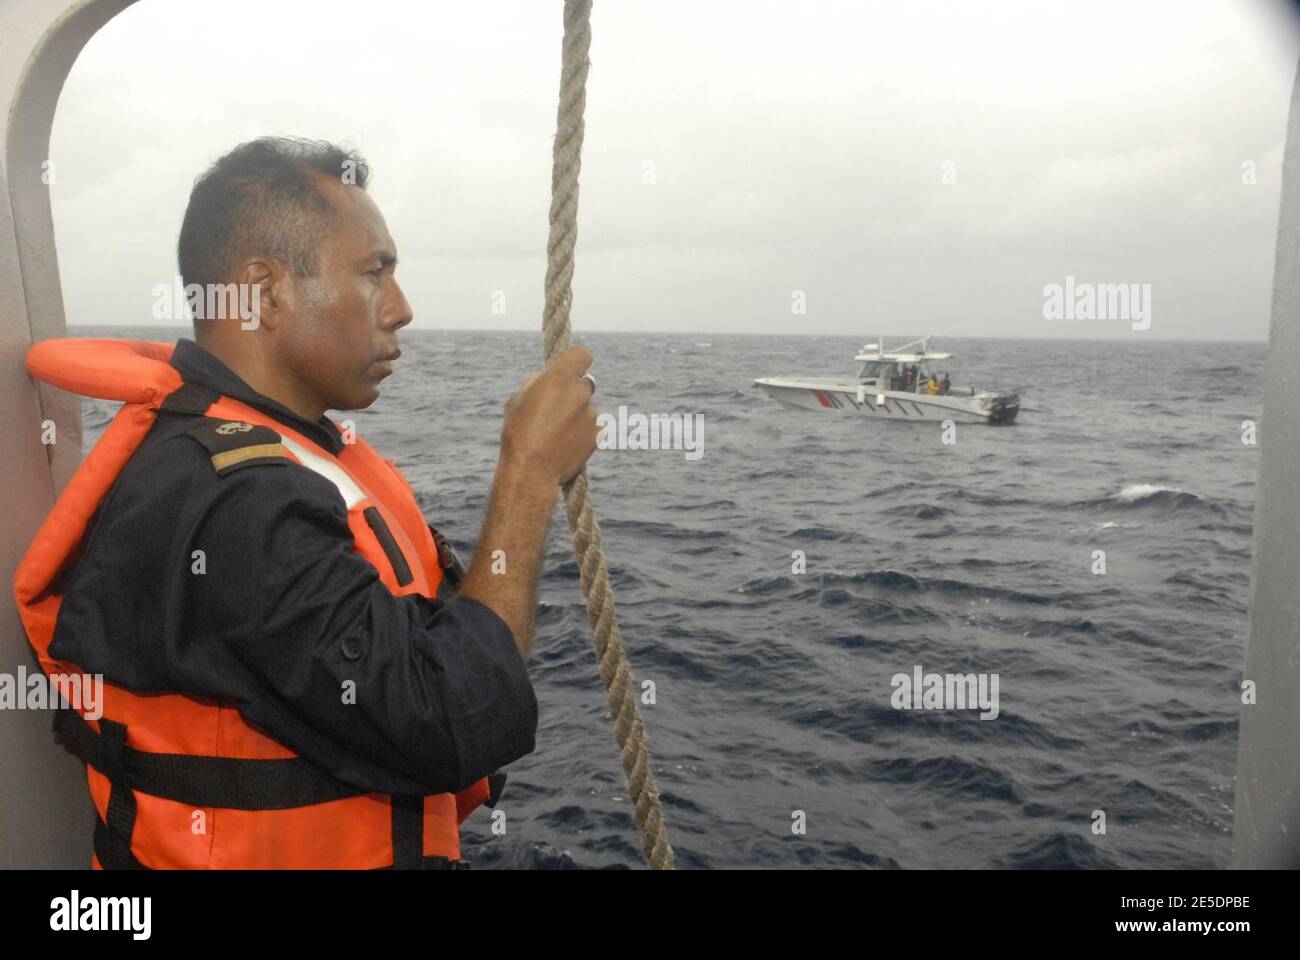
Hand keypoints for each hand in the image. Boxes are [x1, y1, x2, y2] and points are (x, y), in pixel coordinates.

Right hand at [499, 346, 599, 487]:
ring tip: (555, 433)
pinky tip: (565, 443)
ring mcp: (592, 414)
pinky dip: (582, 431)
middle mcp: (580, 392)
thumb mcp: (517, 400)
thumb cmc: (518, 434)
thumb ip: (536, 383)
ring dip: (575, 414)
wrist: (531, 472)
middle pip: (584, 383)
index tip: (570, 368)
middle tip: (555, 407)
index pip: (581, 354)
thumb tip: (545, 379)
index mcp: (559, 379)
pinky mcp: (599, 433)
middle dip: (572, 391)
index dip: (576, 360)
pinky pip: (592, 425)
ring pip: (586, 406)